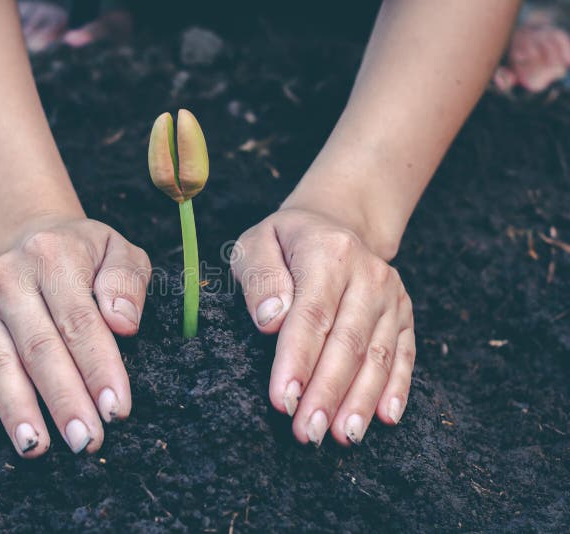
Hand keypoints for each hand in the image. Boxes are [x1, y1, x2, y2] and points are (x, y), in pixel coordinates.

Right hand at [0, 216, 150, 456]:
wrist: (30, 239)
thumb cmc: (83, 255)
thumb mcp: (118, 252)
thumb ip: (126, 282)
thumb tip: (124, 323)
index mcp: (53, 257)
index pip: (79, 321)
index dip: (98, 368)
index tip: (116, 409)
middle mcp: (10, 279)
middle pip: (39, 349)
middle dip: (63, 400)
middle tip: (85, 440)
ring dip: (18, 410)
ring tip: (36, 447)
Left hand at [231, 208, 414, 445]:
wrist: (336, 224)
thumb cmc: (286, 242)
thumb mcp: (257, 243)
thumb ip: (259, 277)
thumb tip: (270, 320)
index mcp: (328, 253)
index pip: (312, 314)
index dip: (298, 361)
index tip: (283, 400)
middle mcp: (368, 274)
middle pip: (348, 342)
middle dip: (327, 392)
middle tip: (307, 433)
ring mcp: (391, 297)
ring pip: (377, 355)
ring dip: (359, 401)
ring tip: (340, 437)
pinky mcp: (403, 315)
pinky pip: (403, 355)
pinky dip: (396, 389)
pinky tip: (384, 419)